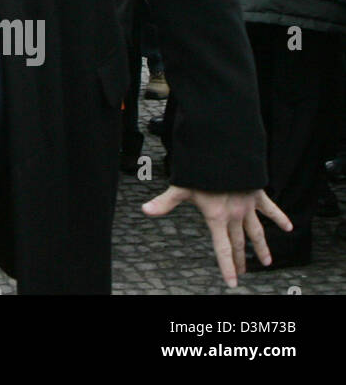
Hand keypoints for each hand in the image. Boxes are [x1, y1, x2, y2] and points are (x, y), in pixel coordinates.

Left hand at [142, 185, 291, 287]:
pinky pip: (271, 209)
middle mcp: (234, 215)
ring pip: (256, 232)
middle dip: (240, 260)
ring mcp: (247, 206)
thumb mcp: (181, 187)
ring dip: (261, 247)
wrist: (223, 152)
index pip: (223, 248)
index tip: (233, 283)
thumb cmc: (201, 170)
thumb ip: (165, 202)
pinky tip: (289, 227)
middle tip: (243, 273)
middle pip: (238, 243)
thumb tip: (145, 210)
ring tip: (267, 262)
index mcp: (217, 217)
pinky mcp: (257, 195)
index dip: (227, 266)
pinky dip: (280, 217)